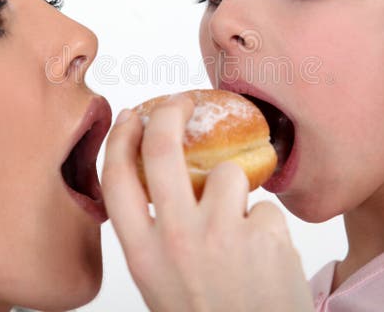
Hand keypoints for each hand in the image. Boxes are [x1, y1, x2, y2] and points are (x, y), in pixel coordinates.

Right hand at [102, 95, 313, 311]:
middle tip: (179, 102)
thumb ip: (157, 235)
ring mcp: (222, 234)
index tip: (133, 116)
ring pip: (230, 174)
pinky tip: (266, 259)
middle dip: (169, 112)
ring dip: (237, 194)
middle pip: (163, 149)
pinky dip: (266, 228)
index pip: (116, 178)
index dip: (122, 138)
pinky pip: (265, 209)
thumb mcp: (162, 281)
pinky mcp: (264, 235)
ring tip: (242, 234)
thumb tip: (166, 182)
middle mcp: (176, 238)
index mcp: (143, 254)